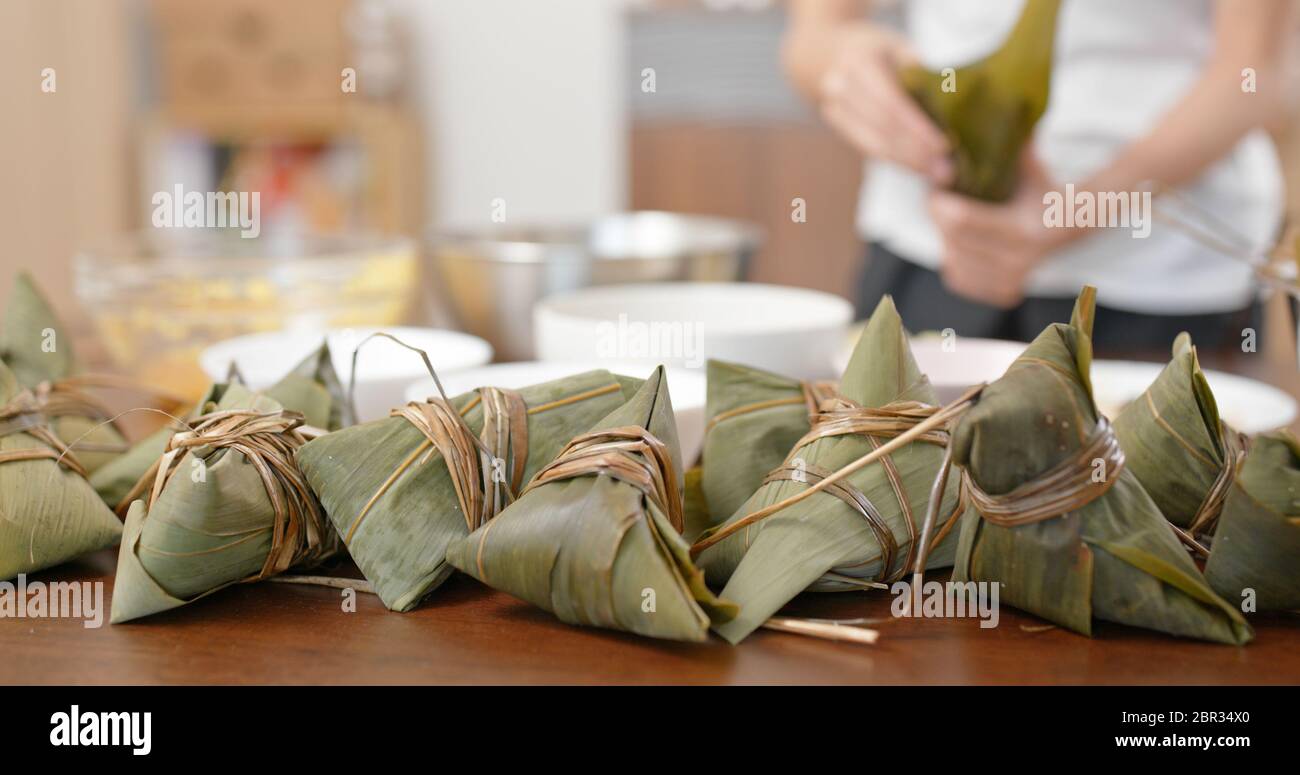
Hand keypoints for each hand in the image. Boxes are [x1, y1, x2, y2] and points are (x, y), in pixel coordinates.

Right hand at [818, 26, 952, 184]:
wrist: (829, 52)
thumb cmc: (875, 49)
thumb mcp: (899, 47)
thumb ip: (920, 73)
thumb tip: (948, 106)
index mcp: (860, 63)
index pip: (892, 105)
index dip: (918, 128)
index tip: (943, 145)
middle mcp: (841, 86)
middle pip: (883, 129)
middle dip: (916, 153)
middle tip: (945, 170)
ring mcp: (833, 108)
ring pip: (874, 144)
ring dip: (907, 162)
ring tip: (936, 174)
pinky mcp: (836, 125)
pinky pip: (867, 148)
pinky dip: (894, 160)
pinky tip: (916, 167)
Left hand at [928, 146, 1072, 308]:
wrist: (1069, 227)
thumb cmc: (1041, 191)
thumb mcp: (1029, 165)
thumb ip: (1012, 145)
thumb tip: (995, 111)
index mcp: (1024, 230)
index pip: (960, 220)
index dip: (940, 201)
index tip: (937, 188)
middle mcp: (1017, 261)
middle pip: (952, 239)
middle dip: (938, 216)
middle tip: (937, 199)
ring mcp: (1009, 281)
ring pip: (952, 261)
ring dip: (944, 239)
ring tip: (949, 220)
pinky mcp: (1001, 293)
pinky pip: (958, 279)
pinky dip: (954, 260)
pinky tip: (961, 245)